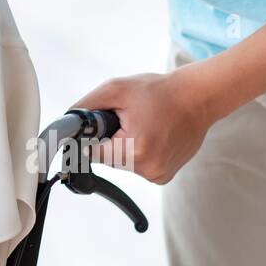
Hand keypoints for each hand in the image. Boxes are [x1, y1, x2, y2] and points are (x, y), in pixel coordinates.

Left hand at [75, 70, 215, 183]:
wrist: (199, 98)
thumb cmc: (160, 91)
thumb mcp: (116, 89)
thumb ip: (86, 105)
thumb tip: (66, 121)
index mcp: (134, 150)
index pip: (92, 153)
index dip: (91, 137)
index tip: (98, 126)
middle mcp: (148, 169)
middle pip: (108, 159)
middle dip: (110, 139)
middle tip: (127, 119)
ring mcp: (158, 175)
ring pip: (123, 163)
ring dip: (125, 146)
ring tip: (143, 124)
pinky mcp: (165, 175)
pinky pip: (139, 165)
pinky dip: (139, 151)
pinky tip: (152, 134)